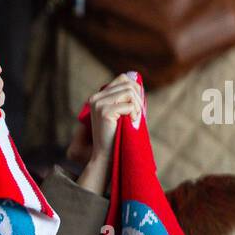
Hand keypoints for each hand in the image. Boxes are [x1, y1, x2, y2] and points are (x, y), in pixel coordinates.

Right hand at [70, 73, 137, 191]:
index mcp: (98, 97)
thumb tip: (137, 79)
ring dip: (137, 105)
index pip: (122, 79)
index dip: (135, 88)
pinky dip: (135, 114)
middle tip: (139, 114)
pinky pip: (129, 105)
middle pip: (127, 83)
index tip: (138, 104)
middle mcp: (95, 98)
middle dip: (139, 97)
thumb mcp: (121, 113)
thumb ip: (125, 98)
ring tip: (135, 118)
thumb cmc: (117, 136)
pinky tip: (131, 123)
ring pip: (129, 91)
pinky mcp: (104, 112)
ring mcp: (98, 104)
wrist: (106, 155)